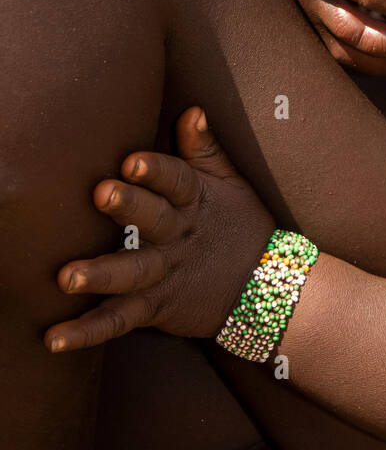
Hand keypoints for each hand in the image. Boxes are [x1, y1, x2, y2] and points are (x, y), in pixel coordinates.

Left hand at [45, 108, 274, 351]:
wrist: (267, 289)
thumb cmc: (240, 226)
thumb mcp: (230, 184)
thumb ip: (204, 150)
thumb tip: (192, 110)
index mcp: (195, 202)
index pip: (177, 181)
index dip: (156, 171)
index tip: (132, 162)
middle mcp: (178, 237)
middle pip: (153, 220)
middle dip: (129, 206)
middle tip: (102, 193)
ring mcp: (166, 274)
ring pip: (132, 273)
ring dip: (100, 275)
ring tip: (66, 277)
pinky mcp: (156, 308)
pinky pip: (119, 321)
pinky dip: (87, 332)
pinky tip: (55, 339)